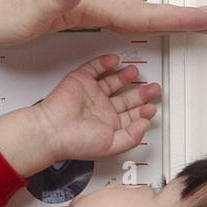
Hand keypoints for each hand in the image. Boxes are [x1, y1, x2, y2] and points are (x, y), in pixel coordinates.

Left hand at [0, 0, 206, 46]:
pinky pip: (115, 20)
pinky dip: (138, 22)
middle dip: (185, 17)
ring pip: (134, 13)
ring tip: (194, 21)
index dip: (181, 19)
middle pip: (147, 10)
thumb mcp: (25, 4)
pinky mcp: (68, 12)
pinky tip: (141, 25)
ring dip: (166, 18)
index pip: (144, 13)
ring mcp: (79, 3)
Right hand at [0, 55, 159, 177]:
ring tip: (136, 72)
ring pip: (113, 82)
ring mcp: (92, 94)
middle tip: (153, 88)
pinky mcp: (81, 80)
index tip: (152, 107)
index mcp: (109, 126)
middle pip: (126, 99)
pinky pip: (95, 68)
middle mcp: (101, 109)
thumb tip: (145, 124)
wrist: (53, 130)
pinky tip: (115, 60)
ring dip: (126, 76)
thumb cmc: (76, 142)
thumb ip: (132, 137)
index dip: (143, 111)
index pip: (131, 116)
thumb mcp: (111, 146)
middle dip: (142, 93)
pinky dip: (105, 62)